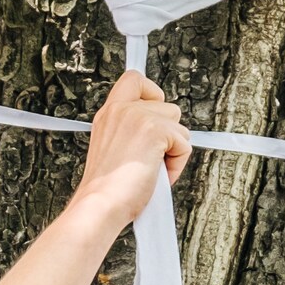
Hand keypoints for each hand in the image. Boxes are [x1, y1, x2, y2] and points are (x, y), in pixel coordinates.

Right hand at [75, 72, 190, 230]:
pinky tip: (157, 176)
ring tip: (152, 170)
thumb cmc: (108, 189)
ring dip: (173, 152)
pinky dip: (177, 165)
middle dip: (168, 136)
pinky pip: (184, 145)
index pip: (134, 79)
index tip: (154, 120)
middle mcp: (122, 109)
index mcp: (109, 113)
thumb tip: (162, 134)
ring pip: (180, 127)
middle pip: (169, 108)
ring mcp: (138, 117)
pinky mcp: (155, 130)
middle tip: (150, 159)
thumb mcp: (113, 148)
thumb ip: (131, 132)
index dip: (153, 95)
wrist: (100, 205)